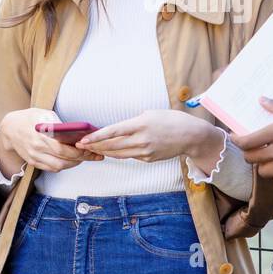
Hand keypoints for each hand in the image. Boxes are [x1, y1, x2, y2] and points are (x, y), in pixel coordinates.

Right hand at [0, 108, 102, 173]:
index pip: (63, 149)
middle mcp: (37, 148)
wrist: (10, 128)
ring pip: (58, 167)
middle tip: (92, 154)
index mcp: (41, 135)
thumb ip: (58, 123)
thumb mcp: (44, 114)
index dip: (78, 151)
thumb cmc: (30, 118)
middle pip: (63, 160)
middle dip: (80, 158)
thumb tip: (77, 131)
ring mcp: (34, 157)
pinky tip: (71, 160)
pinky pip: (51, 168)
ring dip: (73, 164)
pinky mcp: (33, 162)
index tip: (89, 148)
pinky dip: (63, 165)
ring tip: (83, 157)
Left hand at [77, 110, 223, 164]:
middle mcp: (141, 140)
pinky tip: (110, 150)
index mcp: (141, 124)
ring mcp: (145, 152)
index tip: (83, 139)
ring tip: (92, 148)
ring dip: (104, 151)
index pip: (113, 131)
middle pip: (112, 145)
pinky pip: (129, 156)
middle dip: (95, 145)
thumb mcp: (151, 114)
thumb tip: (118, 130)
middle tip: (81, 144)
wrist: (191, 136)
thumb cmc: (172, 120)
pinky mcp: (148, 159)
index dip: (96, 136)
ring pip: (118, 154)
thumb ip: (133, 123)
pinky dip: (118, 153)